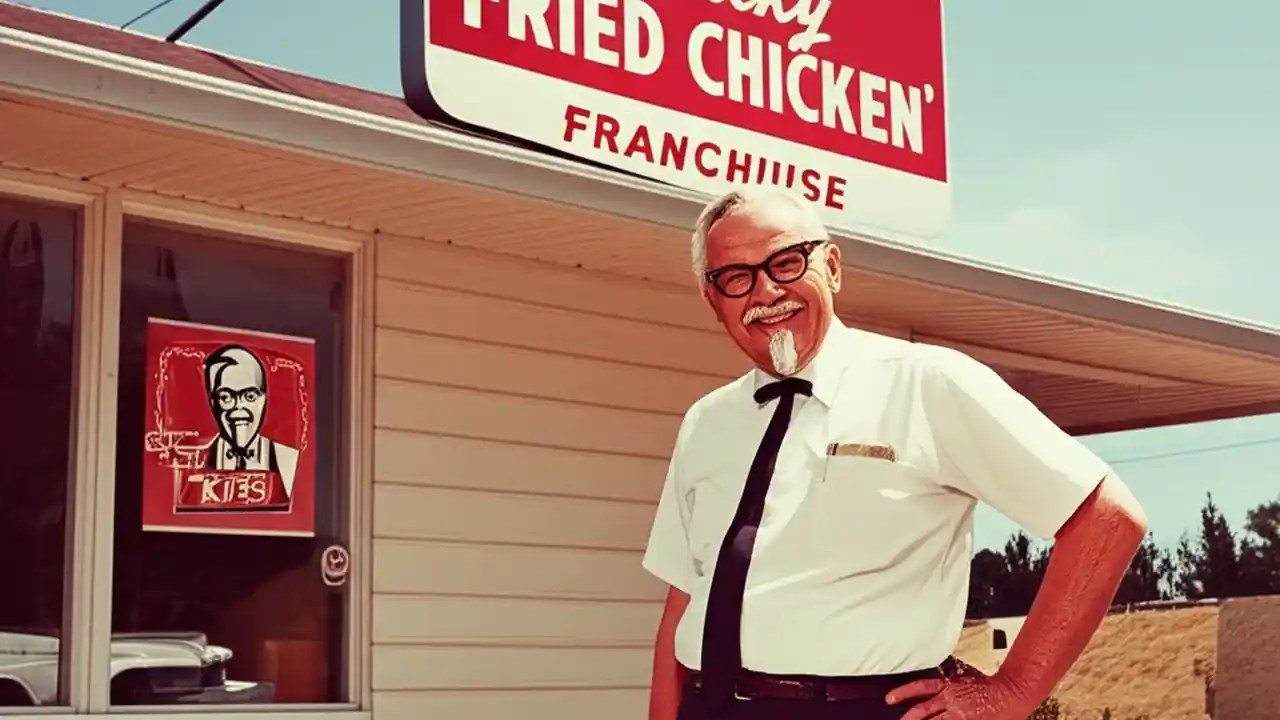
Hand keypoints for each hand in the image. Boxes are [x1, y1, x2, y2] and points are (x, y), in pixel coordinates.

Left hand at [885, 662, 1036, 719]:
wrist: (1012, 691)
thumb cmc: (992, 688)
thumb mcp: (965, 682)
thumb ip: (948, 690)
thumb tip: (935, 697)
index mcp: (948, 685)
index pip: (920, 688)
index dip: (903, 693)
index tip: (889, 698)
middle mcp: (950, 699)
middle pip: (921, 710)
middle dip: (907, 718)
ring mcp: (958, 713)